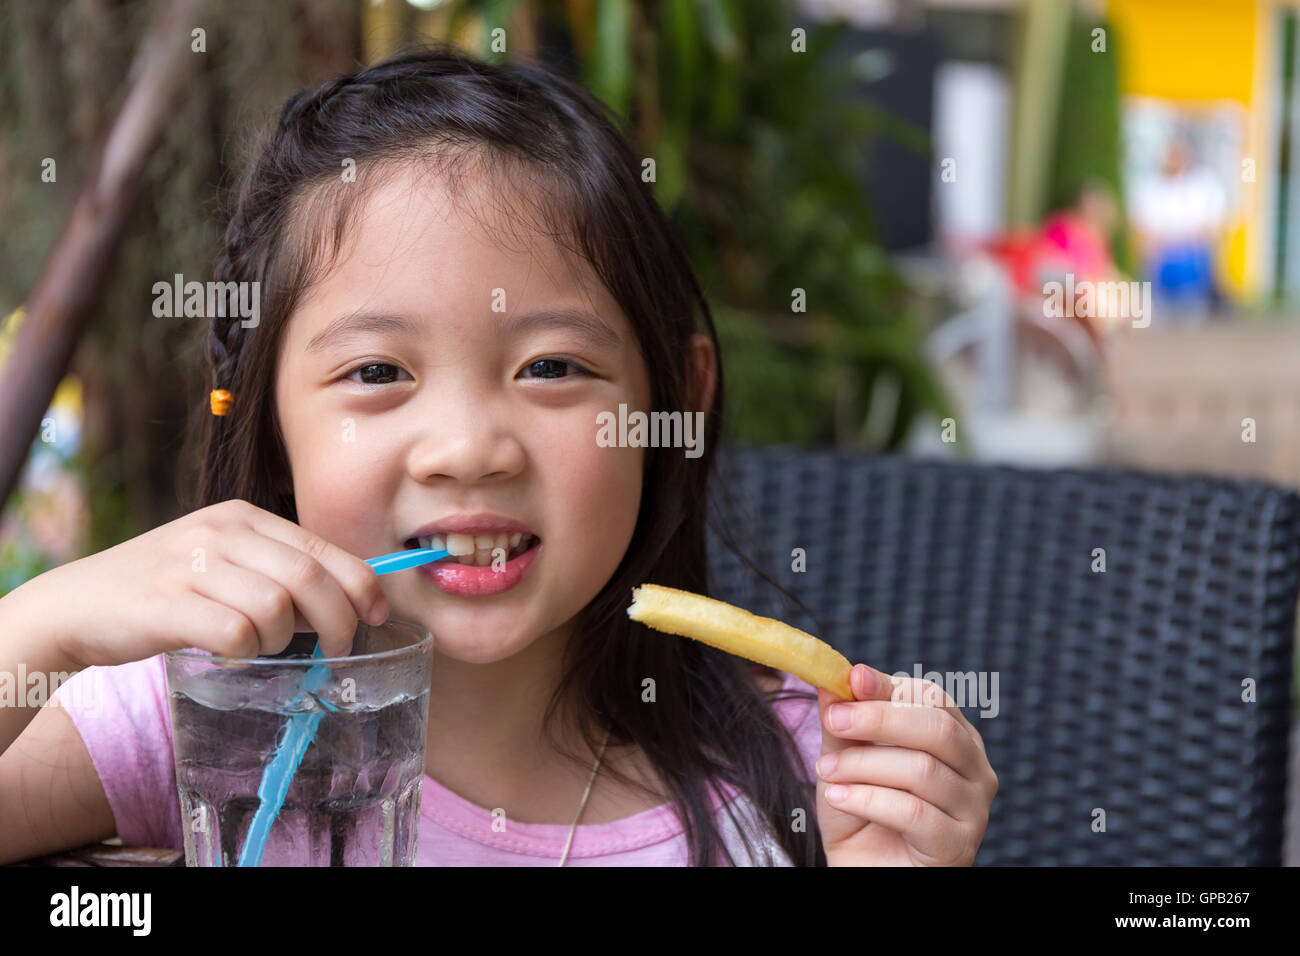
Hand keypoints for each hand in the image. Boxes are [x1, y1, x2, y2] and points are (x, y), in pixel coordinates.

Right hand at [29, 499, 387, 669]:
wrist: (78, 604)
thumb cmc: (168, 589)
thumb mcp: (226, 561)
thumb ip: (279, 572)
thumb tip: (348, 603)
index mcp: (244, 517)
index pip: (324, 549)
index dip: (362, 586)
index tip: (377, 615)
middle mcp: (220, 531)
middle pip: (309, 578)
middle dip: (339, 620)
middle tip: (338, 649)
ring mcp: (191, 564)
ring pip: (275, 607)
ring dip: (283, 639)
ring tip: (264, 646)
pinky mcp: (165, 604)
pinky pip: (233, 632)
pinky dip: (245, 650)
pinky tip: (232, 652)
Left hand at [816, 663, 997, 865]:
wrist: (863, 870)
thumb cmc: (860, 813)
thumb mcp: (845, 760)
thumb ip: (843, 723)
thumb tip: (830, 681)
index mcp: (955, 738)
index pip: (931, 698)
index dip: (889, 686)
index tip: (850, 679)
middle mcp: (975, 770)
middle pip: (936, 728)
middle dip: (878, 719)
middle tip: (833, 719)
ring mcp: (973, 811)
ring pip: (922, 770)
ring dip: (863, 765)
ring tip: (826, 770)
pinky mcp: (957, 847)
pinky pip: (914, 813)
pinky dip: (868, 800)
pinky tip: (838, 798)